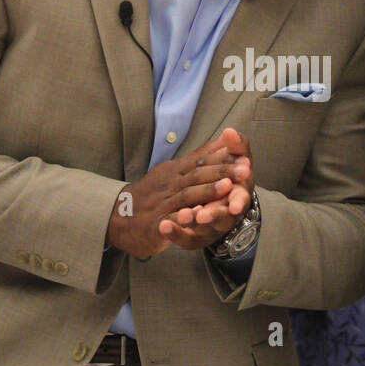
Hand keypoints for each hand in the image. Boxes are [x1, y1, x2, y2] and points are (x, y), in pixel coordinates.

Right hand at [104, 137, 247, 258]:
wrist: (118, 217)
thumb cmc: (152, 194)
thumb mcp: (173, 171)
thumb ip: (198, 157)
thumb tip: (222, 139)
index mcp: (175, 172)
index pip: (201, 161)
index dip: (224, 159)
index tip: (246, 157)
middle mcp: (169, 185)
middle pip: (197, 176)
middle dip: (223, 172)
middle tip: (246, 170)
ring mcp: (161, 204)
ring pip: (186, 196)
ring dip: (207, 191)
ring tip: (228, 188)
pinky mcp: (155, 225)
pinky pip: (170, 222)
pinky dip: (182, 219)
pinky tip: (196, 217)